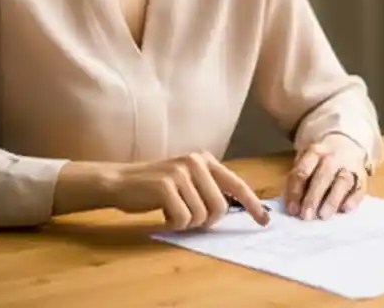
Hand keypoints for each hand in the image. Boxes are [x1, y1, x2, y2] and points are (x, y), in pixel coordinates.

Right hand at [98, 152, 269, 230]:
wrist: (119, 182)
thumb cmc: (154, 188)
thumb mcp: (186, 180)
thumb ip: (209, 189)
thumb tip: (237, 209)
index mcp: (205, 159)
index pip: (236, 184)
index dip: (252, 204)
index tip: (264, 221)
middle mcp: (195, 161)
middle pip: (220, 207)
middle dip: (206, 221)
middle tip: (188, 219)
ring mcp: (180, 172)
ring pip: (201, 216)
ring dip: (186, 223)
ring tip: (171, 212)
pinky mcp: (166, 186)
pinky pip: (183, 219)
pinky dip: (173, 224)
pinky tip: (162, 214)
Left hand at [284, 133, 368, 219]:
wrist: (347, 143)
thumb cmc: (320, 160)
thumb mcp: (304, 161)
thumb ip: (297, 180)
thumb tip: (293, 205)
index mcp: (315, 152)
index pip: (303, 171)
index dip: (296, 191)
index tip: (292, 210)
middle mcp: (334, 157)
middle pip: (323, 176)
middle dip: (314, 197)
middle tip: (306, 216)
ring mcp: (350, 166)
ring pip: (343, 181)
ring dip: (333, 199)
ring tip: (324, 215)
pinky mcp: (363, 176)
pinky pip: (360, 188)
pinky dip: (353, 199)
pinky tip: (345, 209)